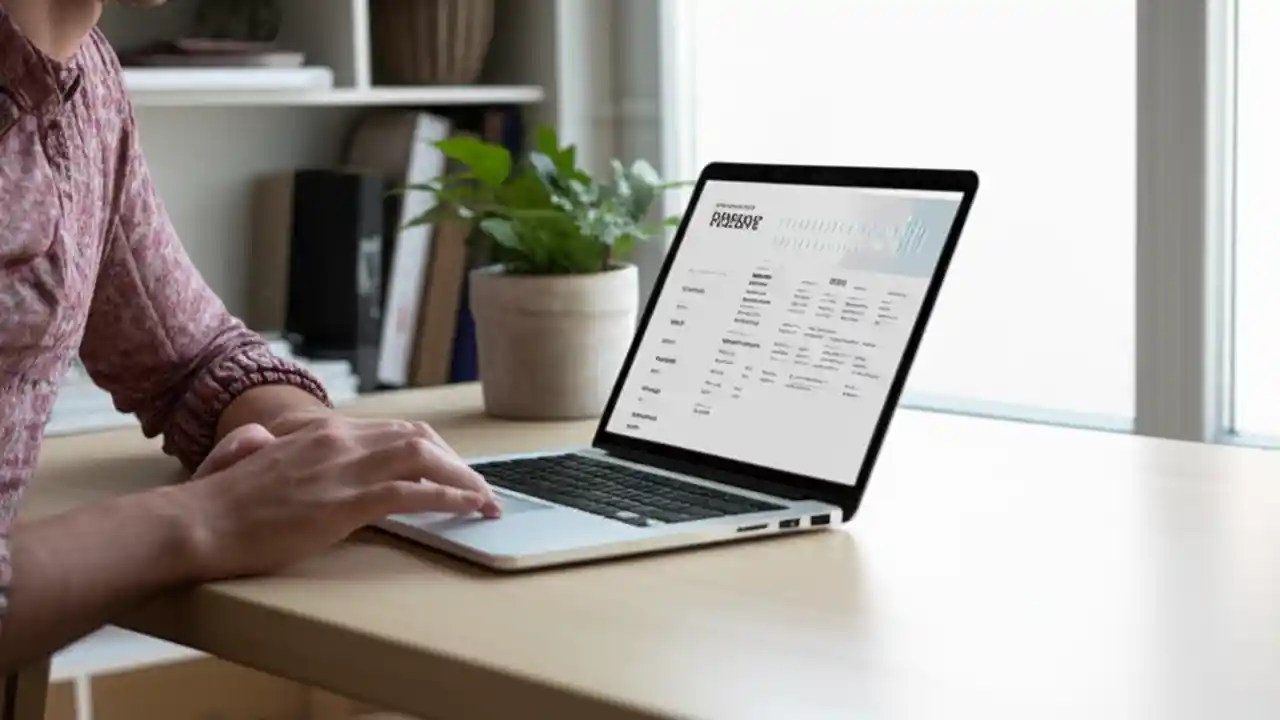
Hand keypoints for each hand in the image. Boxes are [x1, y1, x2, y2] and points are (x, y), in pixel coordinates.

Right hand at [173, 415, 499, 580]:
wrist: (199, 523)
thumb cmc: (218, 501)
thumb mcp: (245, 457)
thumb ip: (261, 444)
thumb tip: (260, 440)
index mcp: (321, 432)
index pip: (393, 430)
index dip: (429, 449)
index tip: (448, 467)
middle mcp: (339, 440)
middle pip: (418, 438)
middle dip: (454, 461)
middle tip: (475, 486)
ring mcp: (346, 468)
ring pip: (425, 458)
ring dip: (463, 478)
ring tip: (485, 499)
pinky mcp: (348, 501)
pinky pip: (414, 494)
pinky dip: (451, 498)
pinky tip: (469, 507)